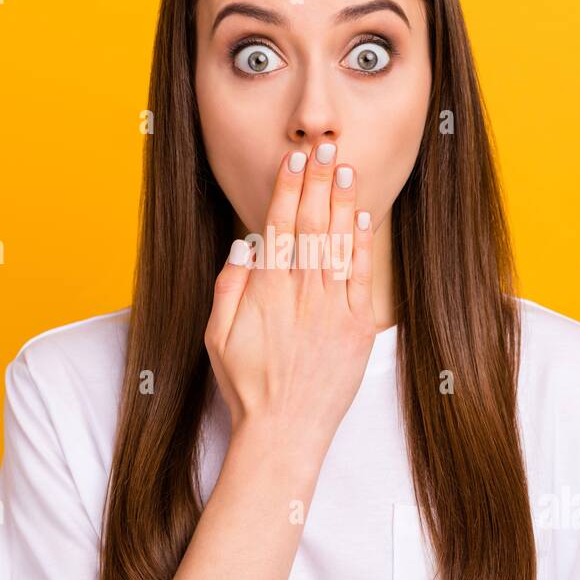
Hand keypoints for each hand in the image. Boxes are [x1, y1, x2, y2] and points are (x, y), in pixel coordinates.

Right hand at [204, 143, 377, 458]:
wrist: (284, 431)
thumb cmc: (247, 386)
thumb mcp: (217, 337)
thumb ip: (228, 287)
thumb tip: (243, 245)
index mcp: (265, 293)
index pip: (279, 227)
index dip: (288, 189)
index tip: (295, 161)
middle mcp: (301, 295)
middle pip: (311, 225)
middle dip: (318, 182)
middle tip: (325, 148)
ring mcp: (332, 310)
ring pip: (338, 245)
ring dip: (342, 203)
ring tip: (346, 169)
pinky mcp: (357, 328)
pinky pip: (361, 277)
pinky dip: (361, 245)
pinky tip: (362, 217)